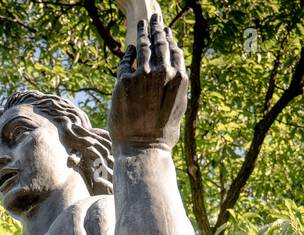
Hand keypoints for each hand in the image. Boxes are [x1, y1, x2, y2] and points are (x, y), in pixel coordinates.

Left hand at [109, 14, 186, 149]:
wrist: (142, 148)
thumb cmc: (161, 134)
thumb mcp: (177, 107)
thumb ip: (175, 86)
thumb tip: (174, 74)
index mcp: (179, 78)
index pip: (175, 50)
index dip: (170, 38)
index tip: (166, 30)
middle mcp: (163, 73)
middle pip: (159, 43)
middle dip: (156, 27)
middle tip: (154, 17)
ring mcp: (142, 75)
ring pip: (142, 47)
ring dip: (142, 33)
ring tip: (142, 23)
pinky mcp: (124, 81)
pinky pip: (126, 62)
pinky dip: (128, 54)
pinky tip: (130, 49)